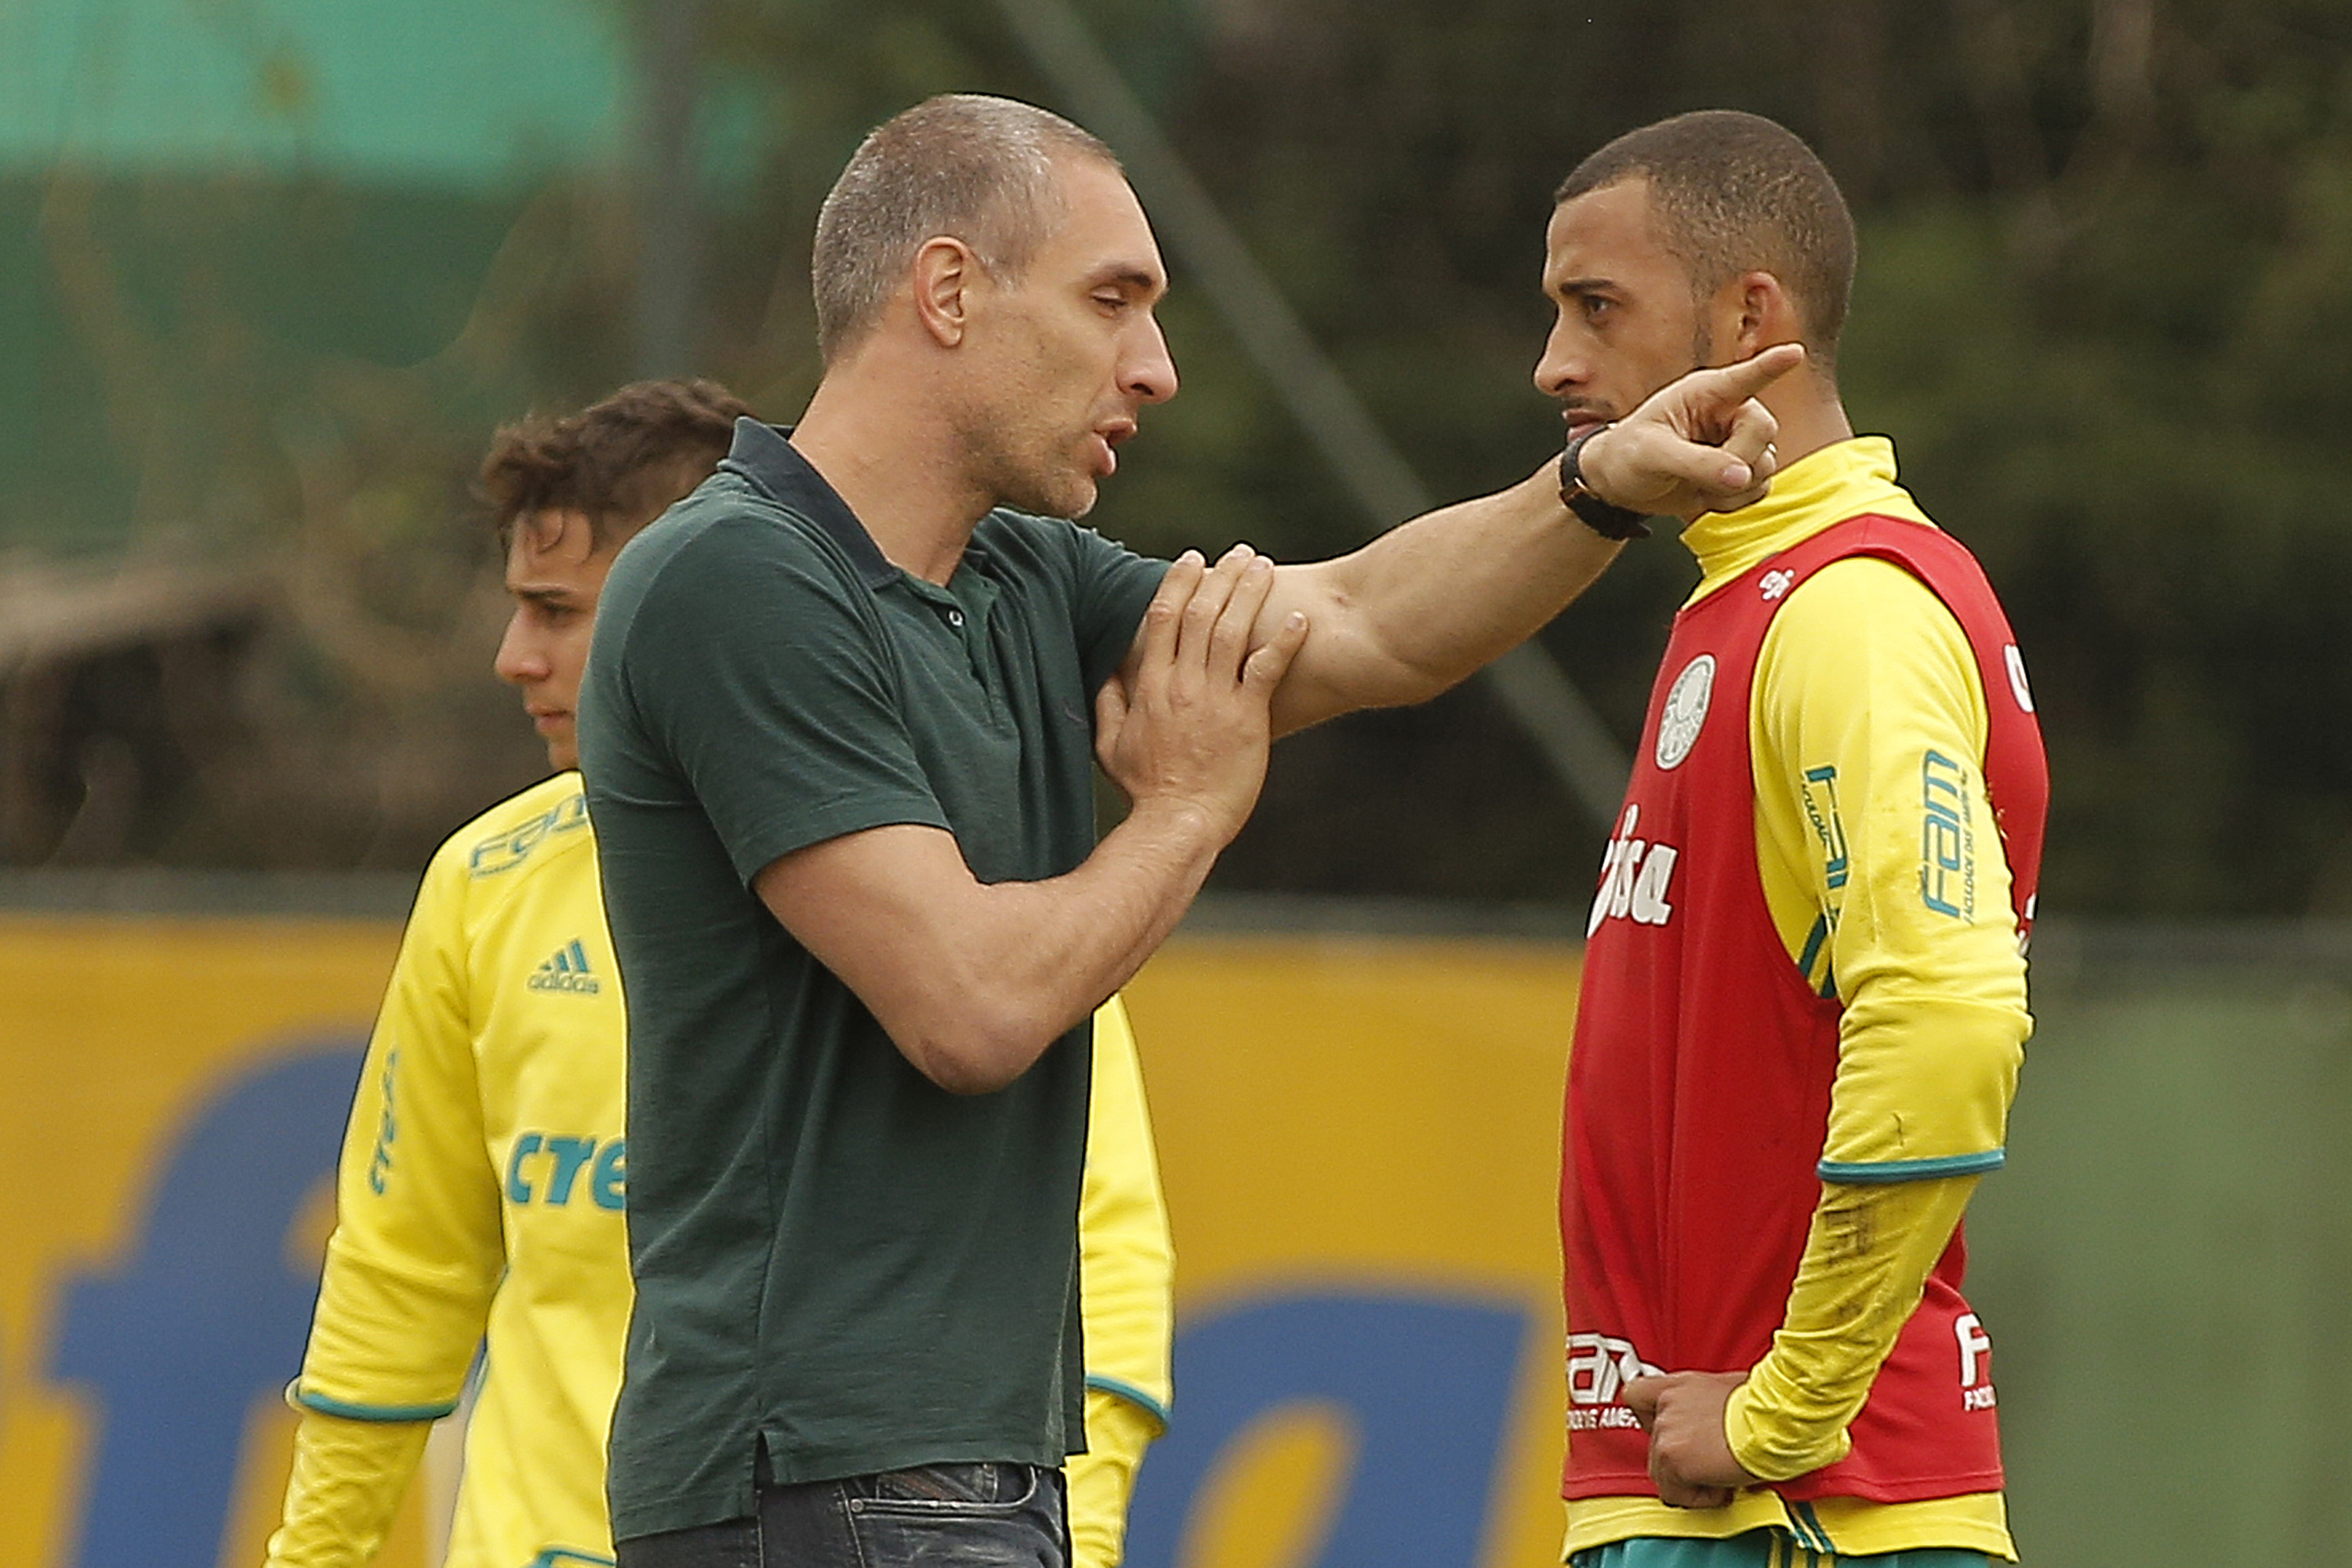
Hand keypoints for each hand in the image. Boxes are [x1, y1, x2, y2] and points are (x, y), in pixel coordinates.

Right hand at [1096, 545, 1308, 843]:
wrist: (1180, 821)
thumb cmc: (1146, 790)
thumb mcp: (1110, 746)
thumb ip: (1108, 704)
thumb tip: (1106, 673)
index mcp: (1151, 686)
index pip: (1161, 619)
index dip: (1178, 583)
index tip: (1193, 560)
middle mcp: (1183, 684)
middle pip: (1200, 614)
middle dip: (1220, 577)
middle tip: (1239, 554)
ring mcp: (1216, 698)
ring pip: (1232, 631)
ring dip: (1249, 594)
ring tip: (1263, 568)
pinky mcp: (1247, 717)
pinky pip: (1267, 669)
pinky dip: (1284, 642)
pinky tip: (1300, 620)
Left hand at [1578, 343, 1804, 519]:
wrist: (1620, 484)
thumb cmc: (1628, 455)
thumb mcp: (1653, 455)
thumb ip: (1697, 463)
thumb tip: (1741, 476)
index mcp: (1705, 393)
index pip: (1745, 377)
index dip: (1772, 365)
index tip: (1795, 352)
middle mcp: (1729, 412)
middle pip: (1764, 431)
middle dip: (1737, 460)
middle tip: (1699, 475)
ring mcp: (1738, 442)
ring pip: (1766, 465)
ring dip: (1733, 487)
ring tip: (1693, 483)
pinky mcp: (1741, 471)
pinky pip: (1760, 489)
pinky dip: (1735, 501)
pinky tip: (1705, 496)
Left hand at [1623, 1370, 1762, 1508]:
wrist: (1774, 1421)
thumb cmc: (1766, 1408)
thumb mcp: (1733, 1390)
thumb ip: (1711, 1403)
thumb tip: (1721, 1417)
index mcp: (1681, 1385)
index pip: (1638, 1394)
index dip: (1651, 1418)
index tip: (1669, 1433)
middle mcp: (1668, 1405)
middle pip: (1654, 1444)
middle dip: (1681, 1461)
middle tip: (1710, 1465)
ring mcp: (1666, 1431)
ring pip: (1662, 1472)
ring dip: (1690, 1481)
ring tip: (1721, 1476)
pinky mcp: (1671, 1458)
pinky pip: (1673, 1493)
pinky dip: (1698, 1497)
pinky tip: (1722, 1486)